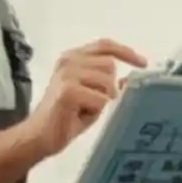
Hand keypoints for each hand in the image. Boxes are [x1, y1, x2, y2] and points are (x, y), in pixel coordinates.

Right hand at [23, 38, 145, 156]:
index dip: (126, 52)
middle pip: (110, 65)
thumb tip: (129, 80)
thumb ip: (107, 84)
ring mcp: (67, 73)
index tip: (143, 63)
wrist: (38, 137)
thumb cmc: (65, 118)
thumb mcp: (92, 97)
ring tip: (83, 109)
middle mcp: (68, 60)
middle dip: (109, 87)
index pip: (105, 45)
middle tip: (93, 103)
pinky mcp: (68, 90)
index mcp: (73, 57)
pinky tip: (78, 115)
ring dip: (101, 100)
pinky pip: (100, 99)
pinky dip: (95, 111)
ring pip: (107, 82)